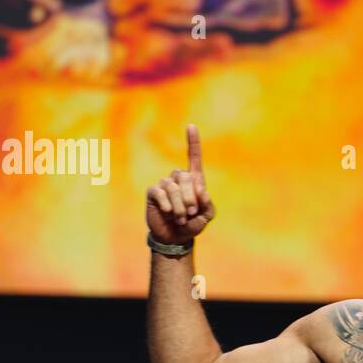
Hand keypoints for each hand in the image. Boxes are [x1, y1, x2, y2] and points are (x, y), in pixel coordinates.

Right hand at [146, 124, 216, 244]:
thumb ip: (208, 205)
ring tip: (180, 217)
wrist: (175, 237)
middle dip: (190, 198)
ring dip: (179, 205)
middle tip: (190, 212)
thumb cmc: (192, 224)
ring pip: (173, 187)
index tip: (191, 126)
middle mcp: (179, 179)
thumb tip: (202, 191)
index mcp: (194, 181)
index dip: (193, 142)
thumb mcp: (206, 217)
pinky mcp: (153, 192)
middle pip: (185, 177)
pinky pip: (160, 192)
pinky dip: (167, 204)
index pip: (194, 157)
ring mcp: (165, 184)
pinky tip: (169, 212)